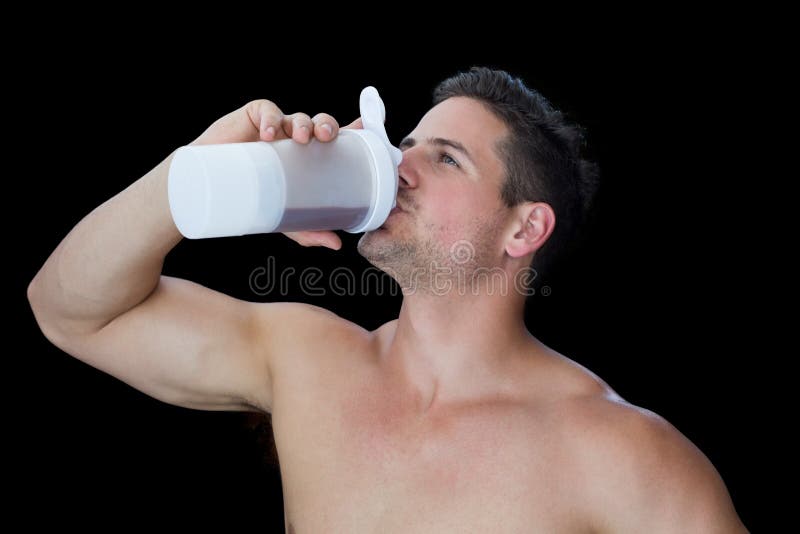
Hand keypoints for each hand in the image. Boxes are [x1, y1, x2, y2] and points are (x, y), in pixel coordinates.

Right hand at [191, 100, 363, 249]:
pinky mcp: (251, 117)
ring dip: (304, 123)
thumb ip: (308, 230)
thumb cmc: (251, 199)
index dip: (353, 132)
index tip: (368, 130)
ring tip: (301, 138)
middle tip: (327, 138)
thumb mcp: (283, 218)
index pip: (335, 139)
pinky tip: (269, 133)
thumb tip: (336, 244)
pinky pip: (266, 110)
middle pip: (319, 124)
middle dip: (327, 126)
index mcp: (308, 155)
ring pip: (296, 117)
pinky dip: (271, 118)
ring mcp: (274, 127)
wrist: (208, 191)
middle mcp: (294, 138)